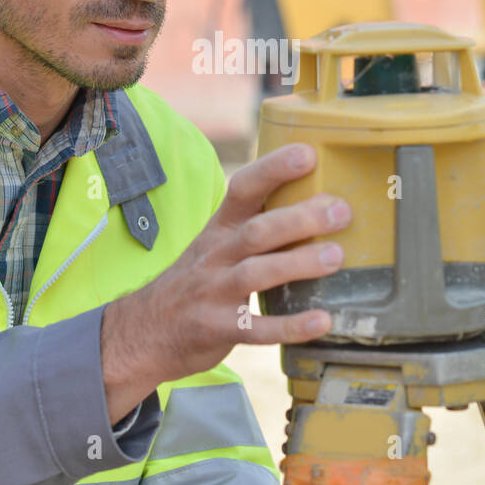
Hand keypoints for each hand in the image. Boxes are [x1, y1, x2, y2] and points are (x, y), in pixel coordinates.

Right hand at [100, 143, 348, 421]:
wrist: (143, 331)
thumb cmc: (196, 282)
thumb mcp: (216, 245)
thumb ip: (257, 228)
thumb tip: (321, 205)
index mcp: (219, 229)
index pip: (243, 188)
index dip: (274, 169)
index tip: (308, 154)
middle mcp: (215, 256)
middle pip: (256, 230)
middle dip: (299, 218)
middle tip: (340, 211)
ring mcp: (213, 294)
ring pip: (255, 273)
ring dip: (297, 263)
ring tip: (336, 257)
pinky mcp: (217, 330)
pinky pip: (256, 329)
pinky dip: (290, 325)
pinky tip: (321, 320)